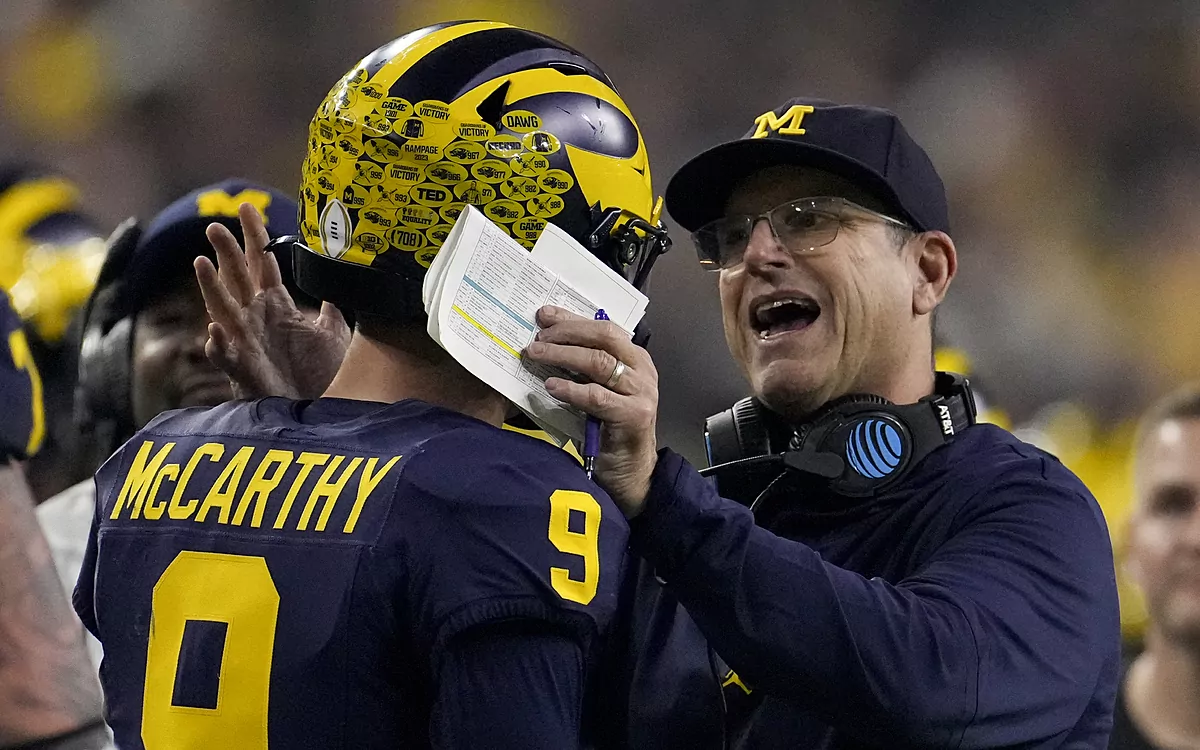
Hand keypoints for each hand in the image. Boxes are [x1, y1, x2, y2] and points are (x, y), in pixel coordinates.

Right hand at [196, 203, 349, 398]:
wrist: (314, 409)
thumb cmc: (318, 374)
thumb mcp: (333, 334)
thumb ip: (331, 308)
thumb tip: (337, 284)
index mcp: (276, 305)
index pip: (262, 263)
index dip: (254, 236)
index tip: (247, 207)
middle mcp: (255, 318)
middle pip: (237, 277)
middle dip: (226, 252)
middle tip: (215, 226)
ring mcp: (245, 341)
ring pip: (221, 308)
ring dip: (210, 287)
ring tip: (200, 263)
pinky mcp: (242, 368)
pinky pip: (224, 355)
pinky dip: (218, 344)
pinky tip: (214, 330)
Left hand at [523, 306, 658, 516]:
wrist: (631, 471)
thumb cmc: (609, 429)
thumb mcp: (598, 390)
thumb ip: (582, 368)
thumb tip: (545, 344)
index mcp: (635, 358)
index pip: (603, 327)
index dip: (572, 319)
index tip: (543, 314)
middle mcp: (642, 370)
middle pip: (603, 337)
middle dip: (566, 333)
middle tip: (537, 338)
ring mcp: (641, 392)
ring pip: (598, 362)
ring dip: (562, 356)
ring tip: (535, 355)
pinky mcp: (634, 415)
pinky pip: (596, 396)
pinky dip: (571, 389)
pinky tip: (551, 386)